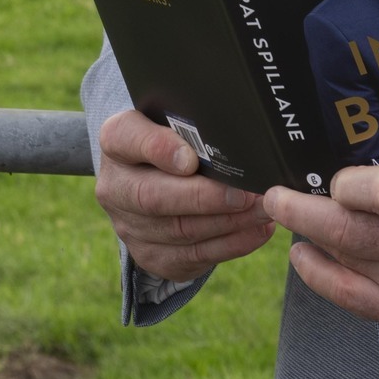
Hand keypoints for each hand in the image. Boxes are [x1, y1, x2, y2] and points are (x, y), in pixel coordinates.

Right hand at [95, 109, 274, 282]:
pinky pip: (193, 256)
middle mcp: (114, 187)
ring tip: (264, 210)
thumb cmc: (176, 140)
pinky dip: (231, 245)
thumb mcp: (176, 121)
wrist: (157, 178)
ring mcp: (129, 226)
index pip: (126, 138)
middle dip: (206, 199)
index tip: (190, 160)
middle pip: (154, 198)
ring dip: (228, 223)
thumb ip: (194, 125)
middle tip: (247, 194)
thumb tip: (237, 133)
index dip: (158, 149)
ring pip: (180, 231)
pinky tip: (257, 231)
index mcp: (117, 141)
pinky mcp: (150, 256)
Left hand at [263, 164, 378, 354]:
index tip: (337, 174)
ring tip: (284, 216)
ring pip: (344, 263)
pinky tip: (306, 259)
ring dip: (307, 238)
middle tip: (277, 193)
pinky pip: (355, 299)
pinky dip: (323, 278)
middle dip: (303, 208)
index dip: (349, 182)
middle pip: (349, 229)